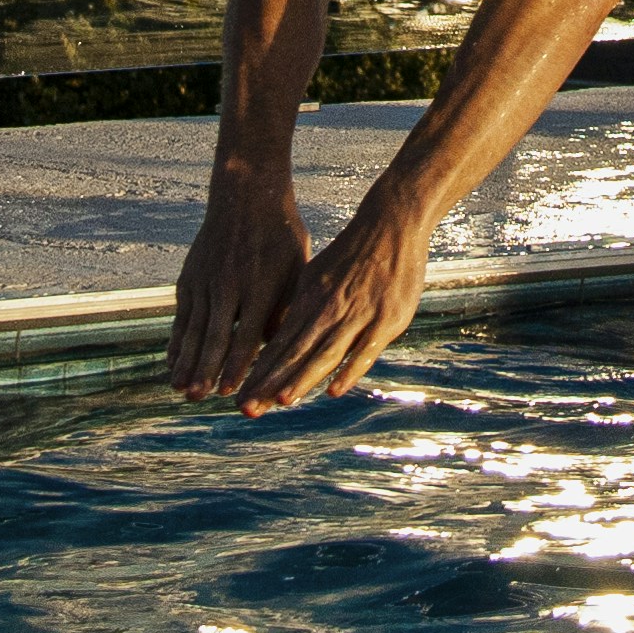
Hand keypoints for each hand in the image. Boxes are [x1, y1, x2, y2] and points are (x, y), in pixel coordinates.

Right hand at [169, 170, 309, 396]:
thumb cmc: (280, 236)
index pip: (247, 334)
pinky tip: (172, 363)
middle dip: (206, 369)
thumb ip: (286, 306)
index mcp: (260, 286)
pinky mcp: (190, 277)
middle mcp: (229, 285)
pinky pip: (181, 316)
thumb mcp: (295, 267)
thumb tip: (277, 348)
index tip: (230, 391)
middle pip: (215, 335)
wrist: (246, 195)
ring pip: (193, 328)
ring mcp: (206, 281)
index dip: (238, 365)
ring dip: (186, 361)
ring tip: (181, 389)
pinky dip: (176, 341)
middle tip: (198, 398)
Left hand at [232, 198, 435, 413]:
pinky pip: (365, 351)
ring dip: (303, 377)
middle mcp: (330, 309)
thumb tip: (277, 336)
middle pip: (296, 352)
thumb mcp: (317, 274)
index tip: (241, 395)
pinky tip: (333, 390)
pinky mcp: (387, 319)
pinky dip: (349, 371)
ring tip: (282, 400)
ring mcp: (359, 314)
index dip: (260, 371)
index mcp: (310, 299)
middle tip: (247, 409)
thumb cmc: (351, 253)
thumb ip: (300, 306)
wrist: (391, 223)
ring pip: (326, 353)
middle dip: (270, 382)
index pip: (279, 343)